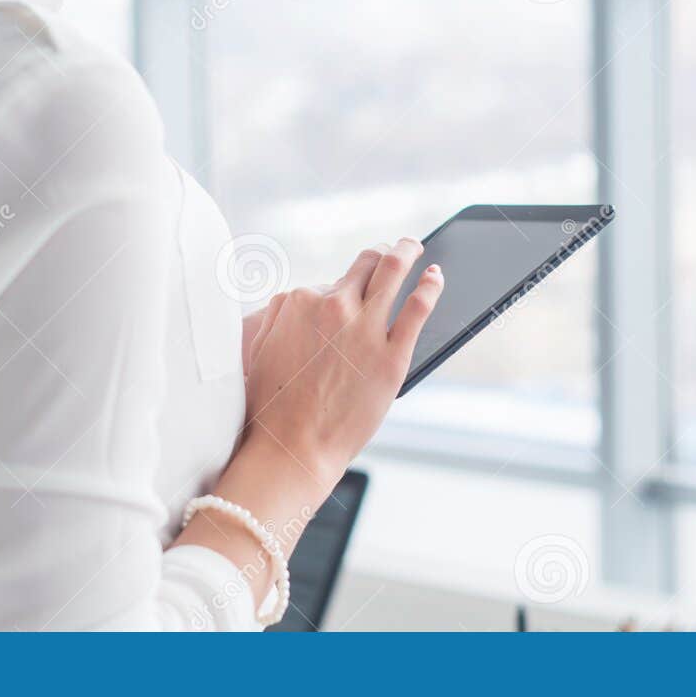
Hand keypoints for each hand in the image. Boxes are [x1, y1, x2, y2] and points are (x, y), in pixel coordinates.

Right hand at [242, 239, 443, 488]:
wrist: (292, 448)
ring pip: (393, 271)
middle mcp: (334, 306)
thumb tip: (299, 297)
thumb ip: (279, 315)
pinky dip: (430, 286)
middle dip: (380, 253)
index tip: (348, 293)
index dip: (340, 291)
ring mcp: (365, 329)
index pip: (330, 281)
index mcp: (300, 302)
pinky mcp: (392, 355)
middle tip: (392, 250)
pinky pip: (417, 308)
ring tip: (413, 247)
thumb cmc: (273, 407)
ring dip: (406, 252)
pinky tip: (436, 275)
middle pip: (365, 264)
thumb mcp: (260, 347)